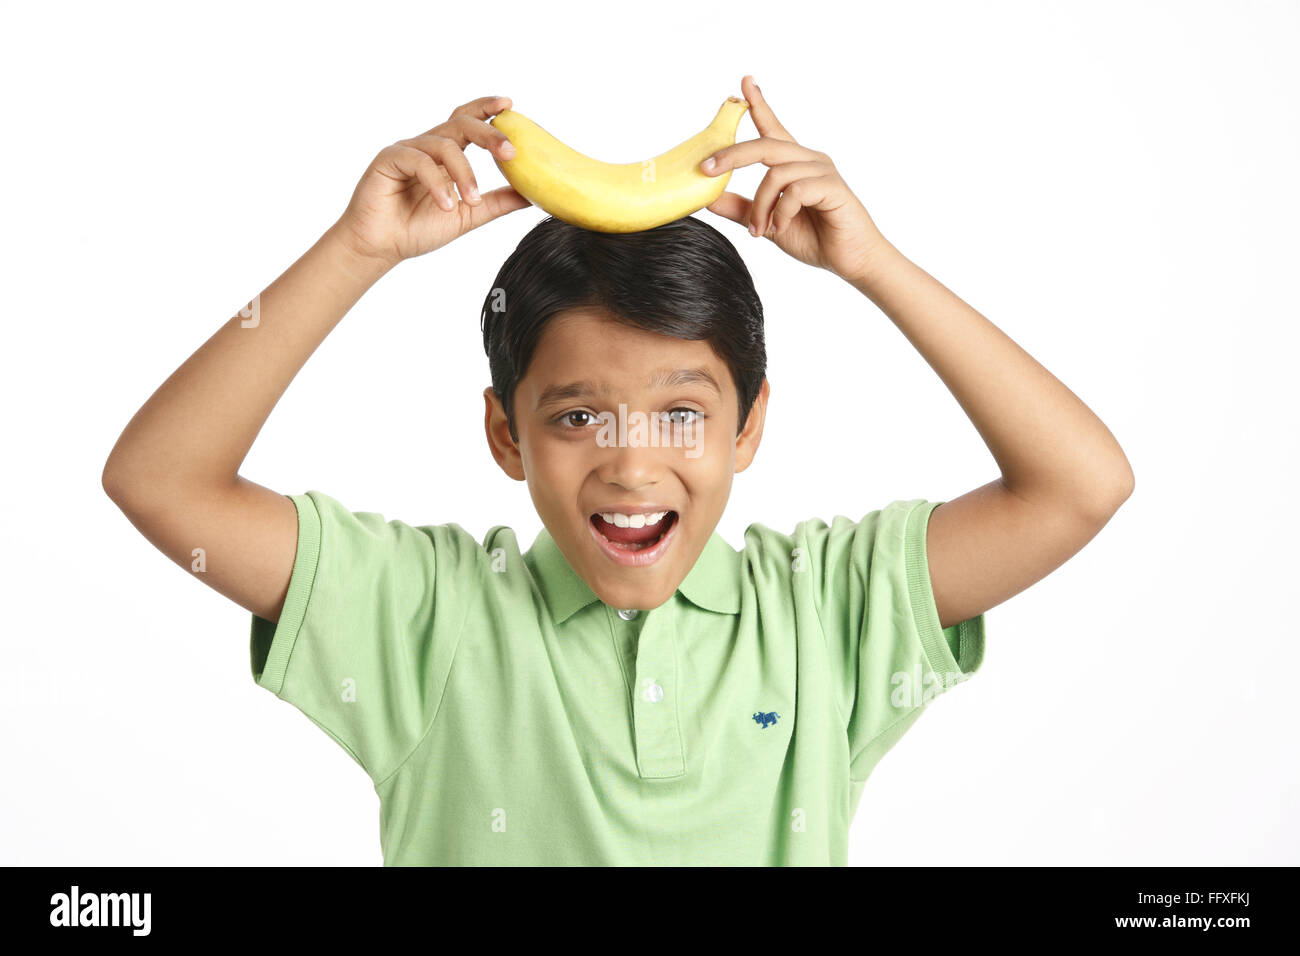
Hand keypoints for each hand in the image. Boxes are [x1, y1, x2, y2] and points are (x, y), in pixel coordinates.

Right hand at [332, 95, 532, 268]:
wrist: (381, 247)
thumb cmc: (417, 229)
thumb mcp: (468, 215)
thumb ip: (497, 203)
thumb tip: (532, 196)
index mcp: (445, 154)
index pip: (468, 121)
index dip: (487, 109)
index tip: (510, 105)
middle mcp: (427, 147)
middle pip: (460, 124)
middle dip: (488, 134)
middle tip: (510, 152)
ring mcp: (407, 150)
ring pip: (443, 145)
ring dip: (464, 174)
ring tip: (471, 201)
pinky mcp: (388, 159)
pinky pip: (418, 162)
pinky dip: (437, 183)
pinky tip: (447, 205)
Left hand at [701, 76, 889, 283]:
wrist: (851, 260)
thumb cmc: (815, 238)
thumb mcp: (767, 223)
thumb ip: (741, 209)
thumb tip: (707, 198)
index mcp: (794, 165)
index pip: (772, 128)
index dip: (758, 104)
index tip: (744, 83)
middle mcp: (808, 160)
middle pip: (765, 145)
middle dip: (733, 155)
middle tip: (707, 169)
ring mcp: (822, 171)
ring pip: (776, 173)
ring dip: (760, 205)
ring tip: (758, 230)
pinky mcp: (832, 187)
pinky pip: (795, 190)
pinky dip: (781, 211)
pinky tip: (780, 227)